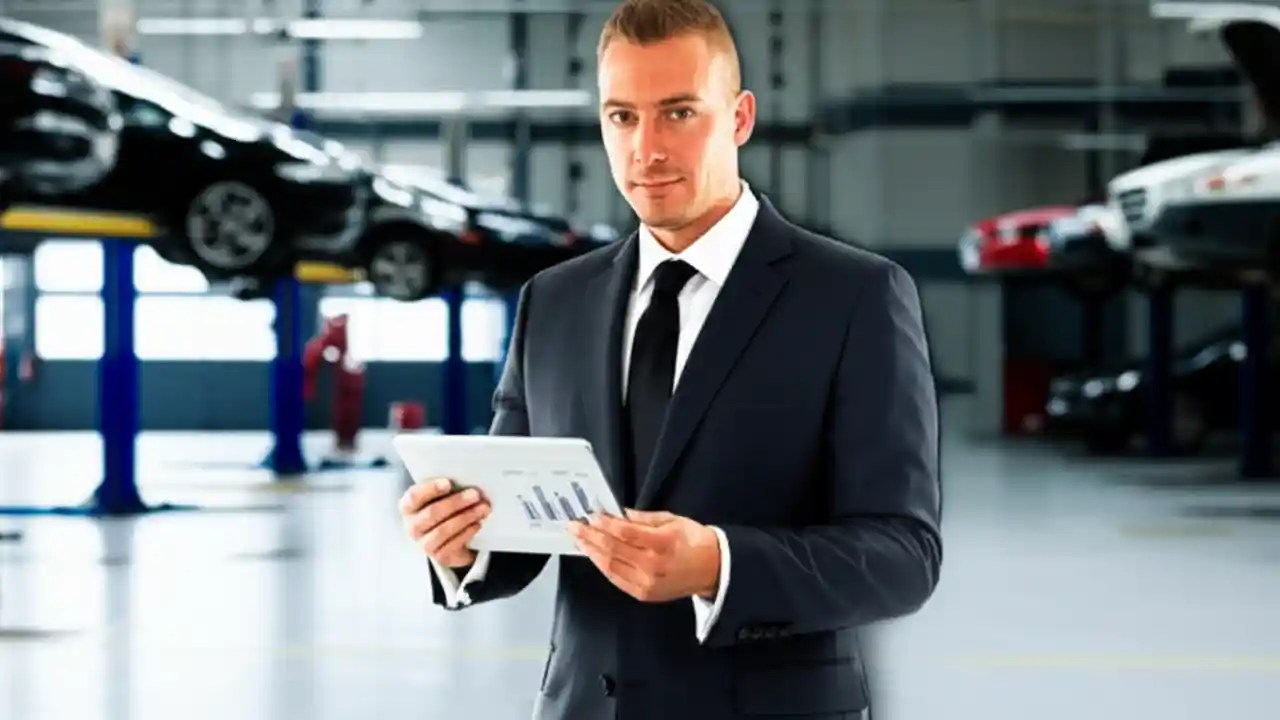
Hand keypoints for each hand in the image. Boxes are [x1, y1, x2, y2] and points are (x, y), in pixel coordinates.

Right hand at [399, 478, 491, 568]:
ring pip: (443, 530)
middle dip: (455, 503)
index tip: (448, 483)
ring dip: (466, 517)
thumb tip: (467, 479)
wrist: (451, 540)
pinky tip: (477, 523)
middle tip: (475, 494)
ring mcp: (424, 544)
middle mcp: (412, 526)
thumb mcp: (442, 498)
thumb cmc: (445, 511)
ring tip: (483, 508)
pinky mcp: (439, 556)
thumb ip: (447, 489)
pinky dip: (468, 532)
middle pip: (431, 513)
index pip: (413, 496)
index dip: (430, 489)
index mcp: (409, 507)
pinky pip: (453, 544)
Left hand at [567, 509, 720, 602]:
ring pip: (610, 566)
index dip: (604, 524)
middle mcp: (652, 565)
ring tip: (578, 540)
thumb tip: (618, 514)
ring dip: (591, 552)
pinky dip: (602, 566)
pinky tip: (594, 555)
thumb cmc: (695, 541)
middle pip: (612, 550)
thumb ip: (643, 519)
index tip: (591, 516)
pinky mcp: (643, 594)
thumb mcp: (672, 520)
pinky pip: (616, 579)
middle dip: (589, 537)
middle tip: (573, 526)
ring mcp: (646, 583)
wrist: (713, 570)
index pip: (624, 533)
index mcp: (662, 543)